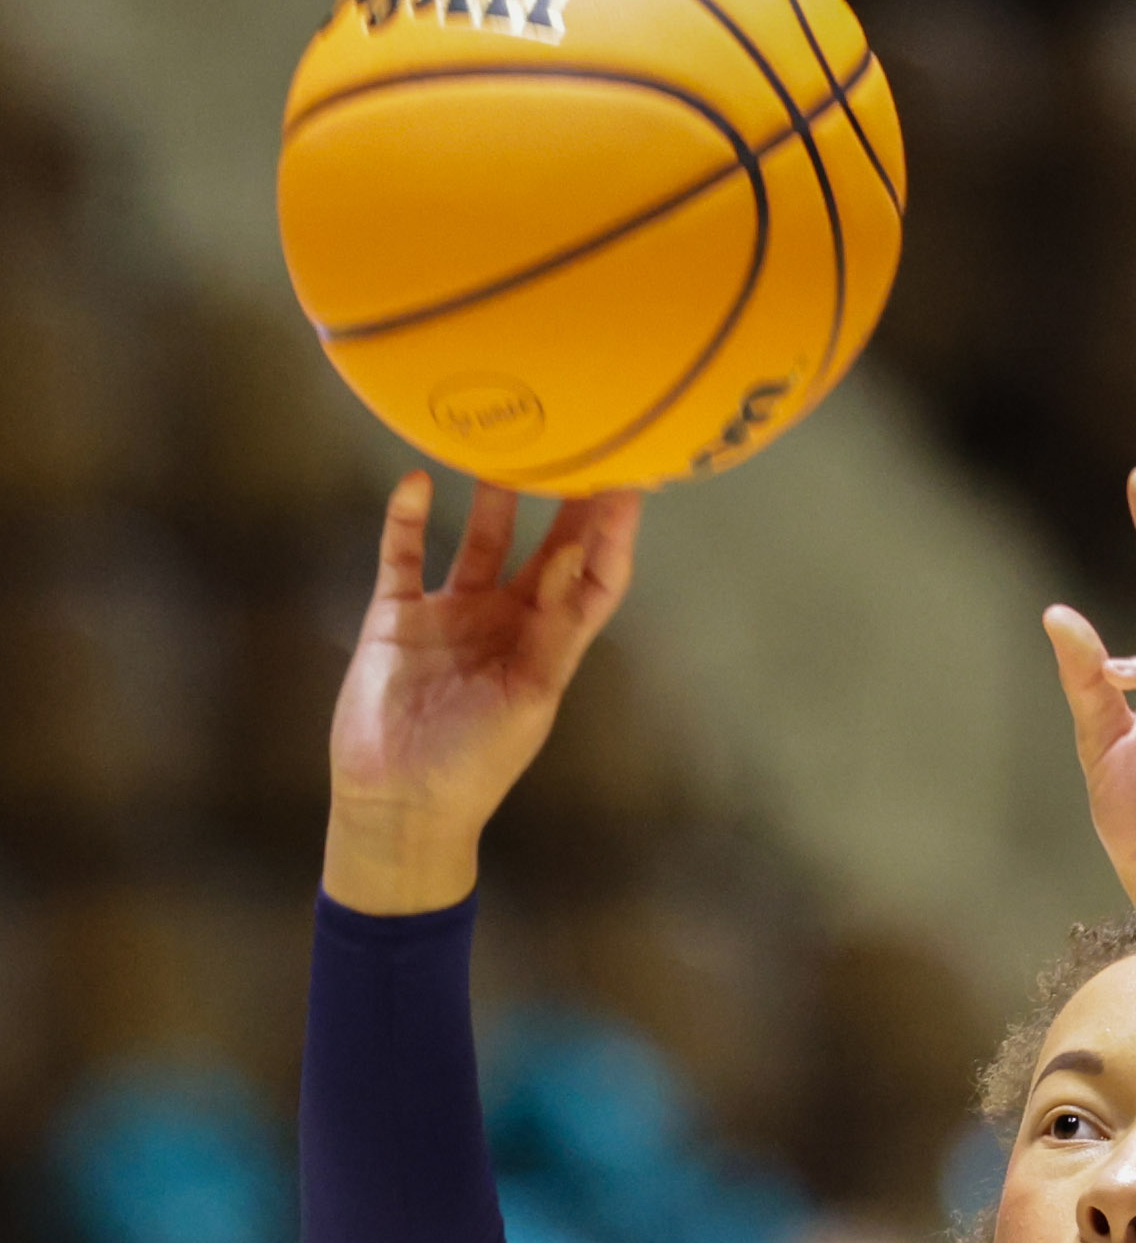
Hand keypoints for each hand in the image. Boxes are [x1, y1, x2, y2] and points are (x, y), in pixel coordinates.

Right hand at [325, 474, 642, 913]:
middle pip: (548, 547)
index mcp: (551, 642)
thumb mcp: (530, 695)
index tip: (630, 483)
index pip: (597, 576)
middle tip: (583, 442)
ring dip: (495, 497)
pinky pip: (404, 556)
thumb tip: (578, 550)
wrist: (398, 801)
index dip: (615, 533)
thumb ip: (555, 625)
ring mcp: (452, 615)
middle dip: (568, 502)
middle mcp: (508, 619)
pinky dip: (408, 520)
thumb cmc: (476, 759)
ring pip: (481, 540)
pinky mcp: (398, 616)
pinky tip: (418, 480)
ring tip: (506, 445)